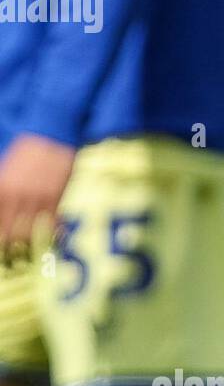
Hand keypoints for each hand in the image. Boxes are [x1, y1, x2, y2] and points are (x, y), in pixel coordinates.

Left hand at [0, 134, 76, 255]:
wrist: (52, 134)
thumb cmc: (26, 154)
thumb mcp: (5, 171)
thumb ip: (3, 194)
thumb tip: (4, 217)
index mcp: (1, 189)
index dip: (0, 236)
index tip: (3, 243)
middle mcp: (18, 196)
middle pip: (7, 235)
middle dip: (8, 245)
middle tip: (11, 250)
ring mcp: (38, 197)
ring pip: (28, 234)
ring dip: (26, 243)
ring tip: (26, 247)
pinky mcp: (56, 196)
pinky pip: (50, 224)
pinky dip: (50, 233)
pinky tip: (49, 234)